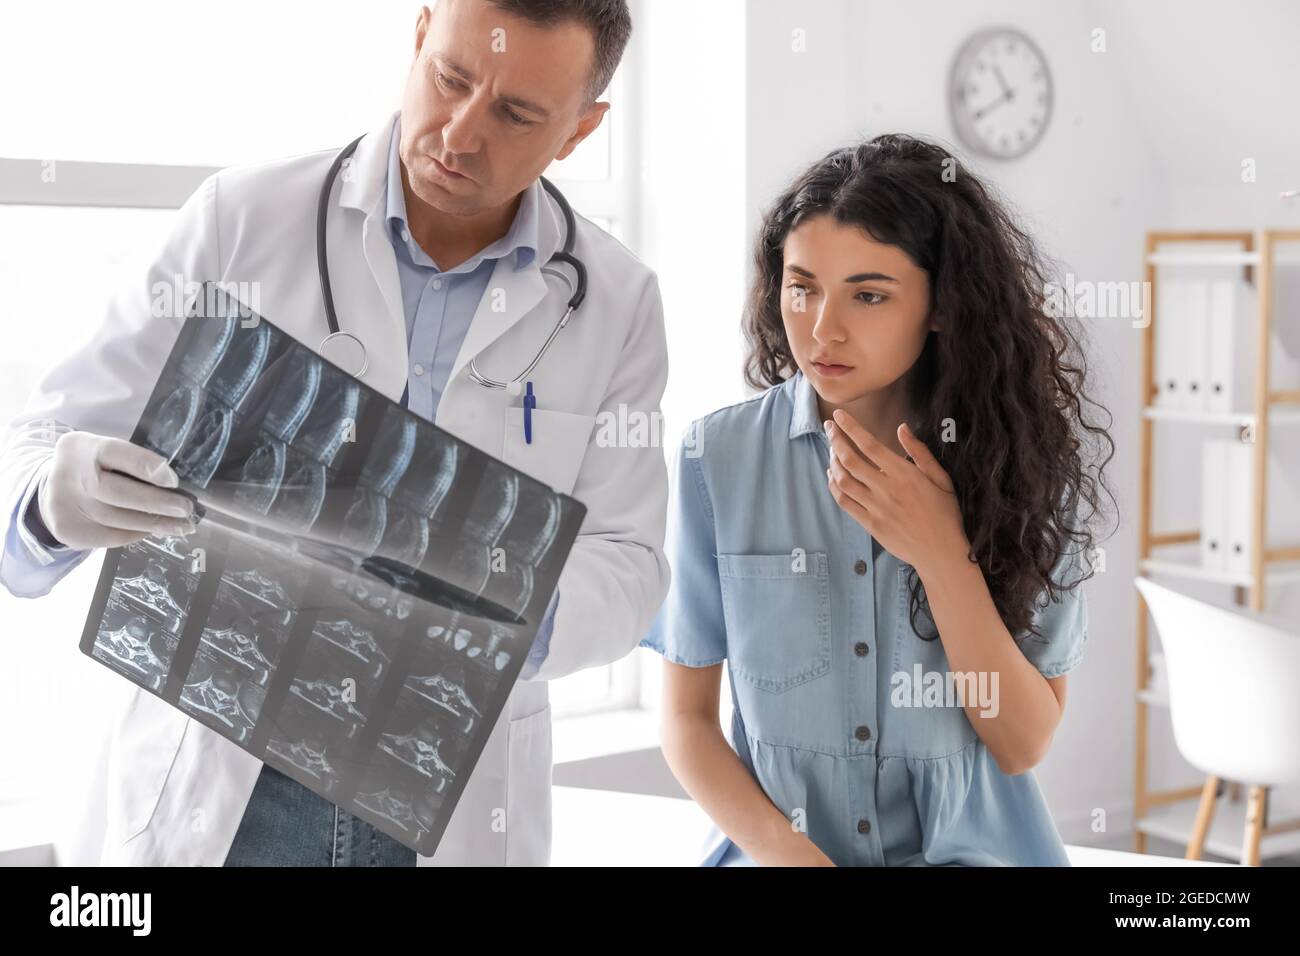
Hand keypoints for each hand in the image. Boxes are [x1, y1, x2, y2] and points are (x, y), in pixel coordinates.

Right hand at [37, 431, 196, 548]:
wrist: (51, 489)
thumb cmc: (93, 468)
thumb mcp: (105, 454)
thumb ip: (132, 463)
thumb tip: (174, 485)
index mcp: (83, 447)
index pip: (116, 453)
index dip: (146, 466)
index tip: (173, 481)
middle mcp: (69, 475)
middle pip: (116, 492)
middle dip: (156, 502)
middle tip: (186, 509)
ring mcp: (63, 505)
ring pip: (117, 519)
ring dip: (154, 523)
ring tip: (182, 525)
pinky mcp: (67, 530)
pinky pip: (110, 537)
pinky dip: (137, 533)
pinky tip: (154, 530)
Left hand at [824, 410, 969, 575]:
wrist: (942, 552)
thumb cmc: (945, 513)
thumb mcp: (941, 478)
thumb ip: (920, 452)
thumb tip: (902, 428)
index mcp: (904, 474)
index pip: (869, 445)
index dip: (851, 428)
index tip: (839, 416)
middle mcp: (887, 490)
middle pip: (850, 460)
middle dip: (835, 440)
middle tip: (830, 428)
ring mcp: (876, 509)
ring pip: (843, 480)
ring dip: (833, 462)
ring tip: (832, 451)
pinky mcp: (870, 525)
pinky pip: (844, 502)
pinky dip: (834, 486)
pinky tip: (833, 476)